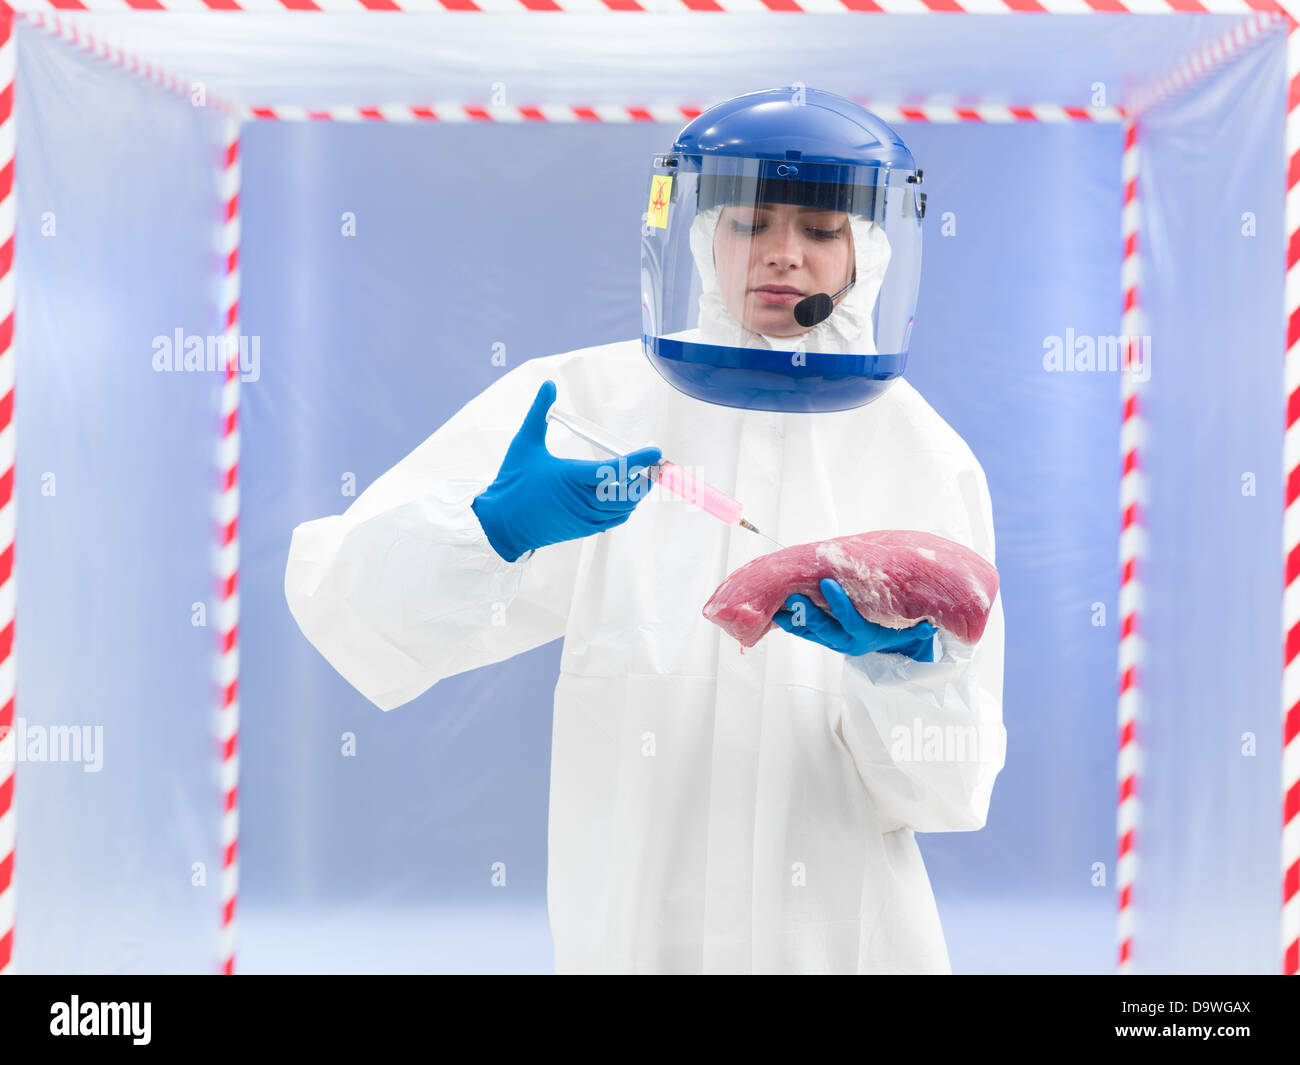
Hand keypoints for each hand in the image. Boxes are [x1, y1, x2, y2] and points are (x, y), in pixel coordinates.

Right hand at [472, 380, 661, 562]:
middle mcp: (581, 500)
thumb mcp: (524, 443)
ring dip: (635, 493)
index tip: (654, 451)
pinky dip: (624, 508)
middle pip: (627, 491)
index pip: (614, 468)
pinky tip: (622, 495)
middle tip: (650, 465)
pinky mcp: (584, 529)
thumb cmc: (512, 483)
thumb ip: (538, 412)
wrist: (501, 524)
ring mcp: (584, 517)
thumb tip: (548, 385)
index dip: (638, 460)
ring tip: (639, 477)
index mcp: (570, 476)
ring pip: (623, 507)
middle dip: (643, 478)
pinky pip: (614, 519)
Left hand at [773, 578, 936, 660]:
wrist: (891, 643)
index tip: (827, 584)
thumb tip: (928, 624)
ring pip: (809, 632)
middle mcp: (848, 642)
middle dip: (809, 613)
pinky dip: (790, 620)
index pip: (851, 621)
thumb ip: (917, 625)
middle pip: (824, 630)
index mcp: (868, 636)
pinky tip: (777, 608)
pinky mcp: (822, 638)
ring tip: (777, 602)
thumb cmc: (898, 624)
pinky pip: (803, 631)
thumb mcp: (909, 624)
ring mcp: (833, 641)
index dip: (839, 604)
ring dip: (793, 618)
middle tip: (794, 596)